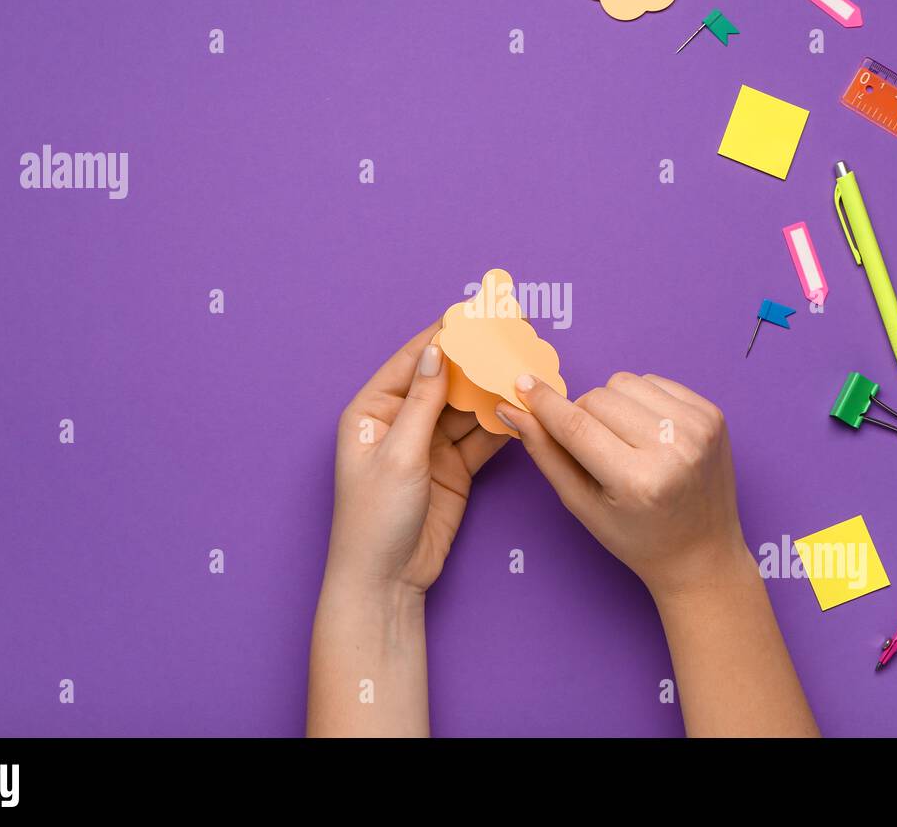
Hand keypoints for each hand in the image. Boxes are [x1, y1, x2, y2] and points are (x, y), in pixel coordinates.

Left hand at [327, 320, 508, 596]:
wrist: (386, 581)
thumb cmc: (375, 518)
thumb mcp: (399, 454)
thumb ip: (423, 401)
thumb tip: (438, 350)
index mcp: (372, 411)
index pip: (414, 361)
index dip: (445, 336)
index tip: (476, 314)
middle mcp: (400, 422)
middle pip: (444, 380)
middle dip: (476, 360)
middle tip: (511, 336)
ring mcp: (428, 445)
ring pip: (466, 407)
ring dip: (492, 390)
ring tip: (524, 367)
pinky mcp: (453, 468)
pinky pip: (480, 437)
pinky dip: (500, 423)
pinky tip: (522, 407)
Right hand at [497, 372, 746, 597]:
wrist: (703, 553)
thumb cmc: (637, 537)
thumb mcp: (582, 505)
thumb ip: (546, 453)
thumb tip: (513, 409)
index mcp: (638, 481)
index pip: (577, 425)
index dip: (545, 403)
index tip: (523, 384)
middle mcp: (674, 448)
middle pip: (598, 397)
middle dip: (583, 416)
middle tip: (595, 451)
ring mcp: (698, 428)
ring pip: (625, 382)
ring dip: (613, 404)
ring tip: (624, 442)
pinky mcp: (713, 414)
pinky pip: (656, 382)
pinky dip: (641, 401)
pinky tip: (649, 434)